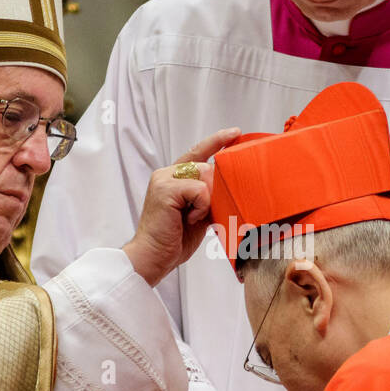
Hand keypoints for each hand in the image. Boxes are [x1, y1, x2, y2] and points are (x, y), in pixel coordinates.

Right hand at [124, 127, 241, 286]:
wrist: (154, 256)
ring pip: (204, 175)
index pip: (198, 153)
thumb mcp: (199, 213)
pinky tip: (189, 219)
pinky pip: (200, 190)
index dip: (217, 142)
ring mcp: (164, 179)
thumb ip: (209, 196)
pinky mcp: (165, 189)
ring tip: (193, 217)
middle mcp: (167, 174)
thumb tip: (229, 186)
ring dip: (207, 200)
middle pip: (207, 166)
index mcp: (174, 178)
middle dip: (214, 189)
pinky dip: (201, 206)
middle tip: (203, 213)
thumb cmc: (174, 239)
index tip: (235, 134)